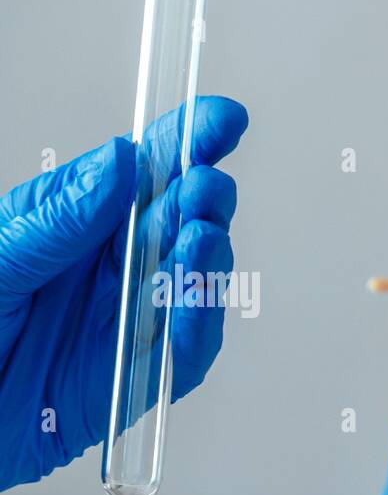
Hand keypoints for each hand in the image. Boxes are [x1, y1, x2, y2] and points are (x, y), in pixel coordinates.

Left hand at [0, 96, 247, 491]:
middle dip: (204, 199)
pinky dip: (197, 327)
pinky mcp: (142, 377)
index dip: (187, 141)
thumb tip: (120, 164)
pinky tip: (189, 304)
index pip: (143, 170)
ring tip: (196, 243)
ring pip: (195, 280)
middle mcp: (112, 264)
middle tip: (204, 190)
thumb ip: (59, 218)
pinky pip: (186, 351)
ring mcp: (131, 318)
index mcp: (74, 220)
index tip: (222, 117)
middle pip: (181, 219)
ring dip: (207, 258)